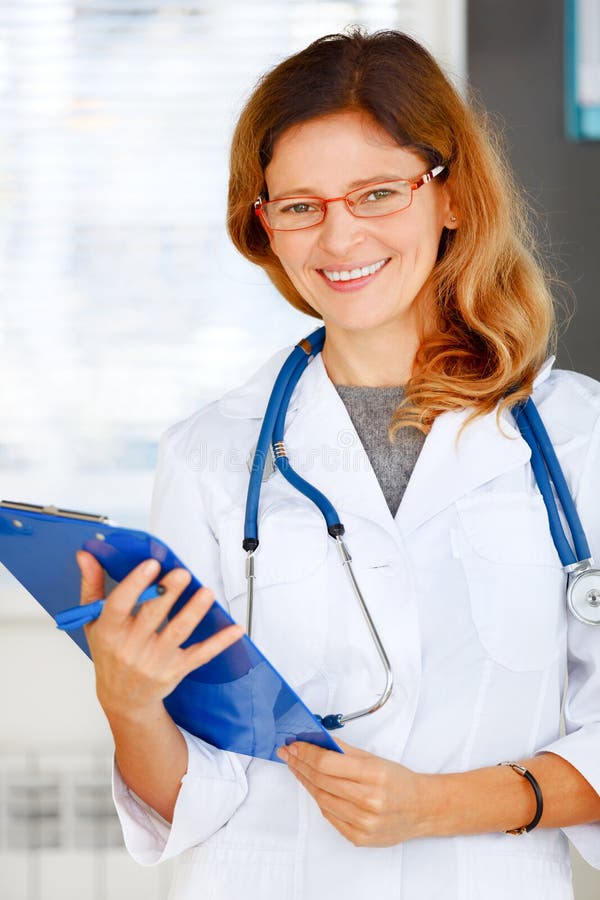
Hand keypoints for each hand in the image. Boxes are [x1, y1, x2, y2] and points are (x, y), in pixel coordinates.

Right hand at [77, 551, 242, 720]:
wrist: (123, 698)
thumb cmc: (110, 654)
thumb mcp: (93, 622)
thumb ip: (92, 586)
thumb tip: (87, 555)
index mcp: (110, 631)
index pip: (119, 606)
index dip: (134, 585)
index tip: (150, 565)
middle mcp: (132, 647)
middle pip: (152, 616)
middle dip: (168, 593)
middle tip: (182, 573)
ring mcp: (156, 660)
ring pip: (178, 632)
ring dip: (193, 612)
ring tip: (206, 592)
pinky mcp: (177, 669)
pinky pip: (201, 654)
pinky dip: (219, 642)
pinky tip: (235, 629)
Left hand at [277, 739, 428, 846]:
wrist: (422, 809)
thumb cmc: (400, 782)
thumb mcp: (375, 759)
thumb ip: (345, 751)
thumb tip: (317, 740)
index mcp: (373, 776)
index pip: (327, 763)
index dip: (306, 753)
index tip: (294, 745)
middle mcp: (368, 802)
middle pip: (321, 781)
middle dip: (300, 764)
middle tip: (288, 754)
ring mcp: (363, 823)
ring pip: (322, 799)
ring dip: (306, 782)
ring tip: (297, 768)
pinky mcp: (358, 837)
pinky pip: (330, 816)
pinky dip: (320, 800)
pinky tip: (314, 787)